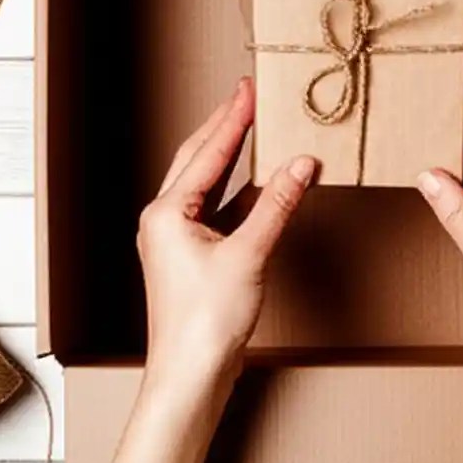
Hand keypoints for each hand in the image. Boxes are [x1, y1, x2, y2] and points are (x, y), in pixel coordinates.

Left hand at [138, 78, 316, 382]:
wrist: (191, 373)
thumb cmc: (206, 322)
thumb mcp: (249, 254)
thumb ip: (277, 204)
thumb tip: (300, 165)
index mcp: (166, 212)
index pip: (208, 152)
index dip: (233, 118)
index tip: (250, 90)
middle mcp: (163, 220)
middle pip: (197, 159)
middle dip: (224, 127)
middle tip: (247, 97)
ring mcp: (173, 239)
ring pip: (202, 183)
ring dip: (227, 156)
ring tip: (249, 127)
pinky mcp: (188, 257)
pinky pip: (211, 208)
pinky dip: (232, 189)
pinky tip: (251, 182)